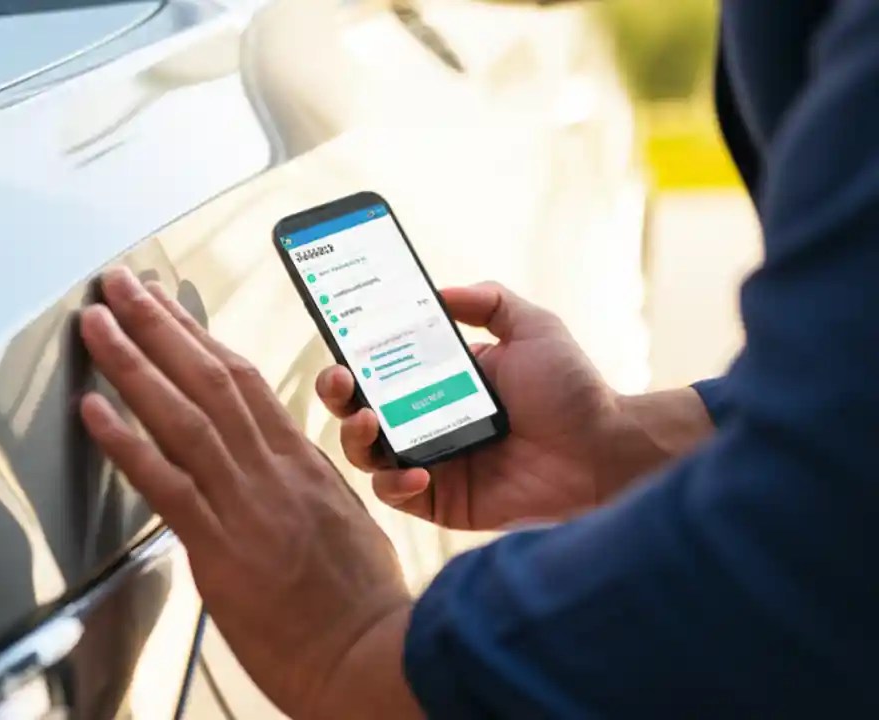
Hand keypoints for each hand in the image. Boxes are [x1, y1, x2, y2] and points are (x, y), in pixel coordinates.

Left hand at [77, 268, 422, 719]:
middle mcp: (273, 470)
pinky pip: (167, 484)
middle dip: (159, 324)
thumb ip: (302, 487)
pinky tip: (94, 410)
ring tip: (97, 323)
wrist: (371, 657)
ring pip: (184, 416)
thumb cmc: (362, 601)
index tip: (166, 304)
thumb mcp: (343, 522)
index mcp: (302, 461)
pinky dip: (127, 442)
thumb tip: (274, 470)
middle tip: (120, 285)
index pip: (244, 379)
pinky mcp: (223, 548)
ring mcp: (248, 504)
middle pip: (210, 377)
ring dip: (134, 363)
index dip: (198, 335)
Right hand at [318, 282, 709, 529]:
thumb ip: (489, 301)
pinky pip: (397, 494)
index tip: (337, 341)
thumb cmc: (573, 391)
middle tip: (339, 380)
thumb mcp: (533, 328)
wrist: (605, 450)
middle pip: (357, 409)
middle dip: (334, 394)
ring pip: (365, 454)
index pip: (379, 367)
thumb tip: (440, 290)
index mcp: (438, 381)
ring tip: (368, 423)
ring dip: (354, 437)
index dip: (351, 355)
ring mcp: (430, 461)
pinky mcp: (440, 501)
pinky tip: (418, 470)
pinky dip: (395, 483)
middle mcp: (425, 420)